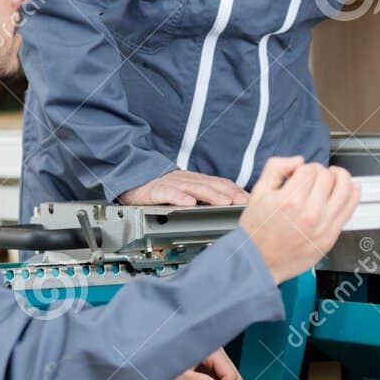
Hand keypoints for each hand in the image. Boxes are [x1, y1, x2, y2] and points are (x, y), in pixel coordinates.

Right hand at [119, 169, 249, 207]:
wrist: (130, 176)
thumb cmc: (159, 186)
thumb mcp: (185, 188)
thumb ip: (203, 192)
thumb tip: (226, 200)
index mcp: (194, 180)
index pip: (219, 183)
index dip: (235, 190)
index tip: (249, 199)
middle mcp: (186, 180)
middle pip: (210, 185)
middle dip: (228, 193)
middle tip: (243, 202)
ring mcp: (171, 184)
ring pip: (193, 189)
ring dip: (210, 195)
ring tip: (223, 202)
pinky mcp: (156, 190)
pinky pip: (169, 194)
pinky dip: (179, 198)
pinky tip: (189, 203)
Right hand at [238, 156, 360, 283]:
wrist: (260, 261)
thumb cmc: (257, 232)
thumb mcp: (257, 194)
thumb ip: (275, 169)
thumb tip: (297, 161)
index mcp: (289, 201)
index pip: (309, 169)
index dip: (304, 168)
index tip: (300, 174)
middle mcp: (309, 213)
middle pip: (326, 177)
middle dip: (319, 172)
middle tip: (313, 178)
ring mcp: (322, 226)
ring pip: (344, 188)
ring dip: (341, 177)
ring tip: (335, 177)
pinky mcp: (330, 236)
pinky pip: (350, 208)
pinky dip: (353, 193)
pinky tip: (348, 188)